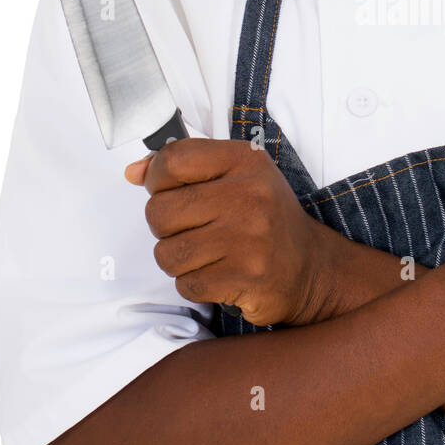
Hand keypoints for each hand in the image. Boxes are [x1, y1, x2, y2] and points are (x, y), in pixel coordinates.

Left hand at [124, 138, 340, 326]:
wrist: (311, 267)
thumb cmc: (266, 220)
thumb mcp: (236, 178)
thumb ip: (184, 169)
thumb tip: (133, 172)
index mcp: (246, 162)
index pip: (174, 160)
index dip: (157, 179)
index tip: (167, 190)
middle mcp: (250, 196)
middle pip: (160, 211)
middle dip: (165, 227)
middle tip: (192, 230)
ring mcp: (249, 239)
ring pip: (167, 253)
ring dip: (178, 260)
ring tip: (206, 254)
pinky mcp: (246, 278)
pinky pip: (186, 285)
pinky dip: (195, 284)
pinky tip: (219, 274)